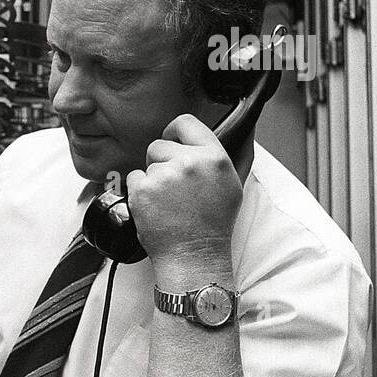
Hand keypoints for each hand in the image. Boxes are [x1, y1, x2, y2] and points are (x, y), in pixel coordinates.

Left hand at [125, 115, 243, 270]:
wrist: (194, 254)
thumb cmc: (213, 223)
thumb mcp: (232, 185)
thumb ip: (230, 156)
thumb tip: (242, 131)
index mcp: (214, 158)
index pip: (186, 122)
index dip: (174, 131)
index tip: (171, 140)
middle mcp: (190, 162)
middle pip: (159, 145)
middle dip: (161, 162)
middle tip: (174, 187)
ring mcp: (164, 176)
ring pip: (146, 165)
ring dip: (152, 180)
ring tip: (168, 202)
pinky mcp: (142, 190)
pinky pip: (133, 179)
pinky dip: (139, 192)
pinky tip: (155, 207)